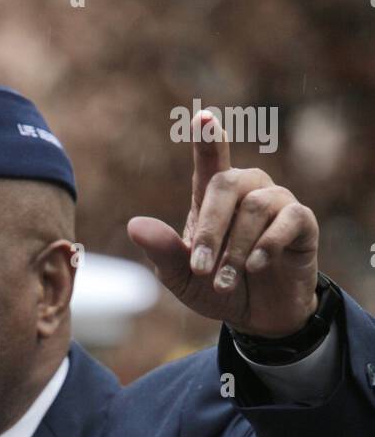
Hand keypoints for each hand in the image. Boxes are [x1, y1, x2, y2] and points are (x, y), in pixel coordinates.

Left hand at [127, 109, 318, 337]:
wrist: (259, 318)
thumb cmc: (218, 290)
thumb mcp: (183, 278)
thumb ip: (163, 252)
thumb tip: (134, 225)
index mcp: (213, 199)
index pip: (210, 161)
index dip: (207, 139)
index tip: (202, 118)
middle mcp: (247, 191)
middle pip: (226, 184)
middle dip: (210, 228)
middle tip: (199, 268)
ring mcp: (277, 203)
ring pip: (255, 207)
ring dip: (236, 249)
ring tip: (224, 282)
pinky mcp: (302, 222)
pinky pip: (289, 218)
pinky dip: (268, 245)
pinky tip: (255, 267)